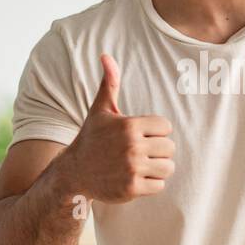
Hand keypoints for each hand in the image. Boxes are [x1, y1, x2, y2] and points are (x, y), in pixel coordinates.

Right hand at [64, 54, 174, 203]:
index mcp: (129, 125)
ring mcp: (132, 169)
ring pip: (168, 167)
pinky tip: (135, 178)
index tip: (140, 135)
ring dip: (157, 168)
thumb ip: (109, 83)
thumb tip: (106, 56)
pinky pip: (159, 185)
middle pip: (170, 148)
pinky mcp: (132, 188)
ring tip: (140, 165)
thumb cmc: (92, 138)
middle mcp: (132, 146)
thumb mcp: (100, 110)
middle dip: (158, 151)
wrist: (74, 173)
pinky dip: (151, 184)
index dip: (156, 131)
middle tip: (141, 152)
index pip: (165, 127)